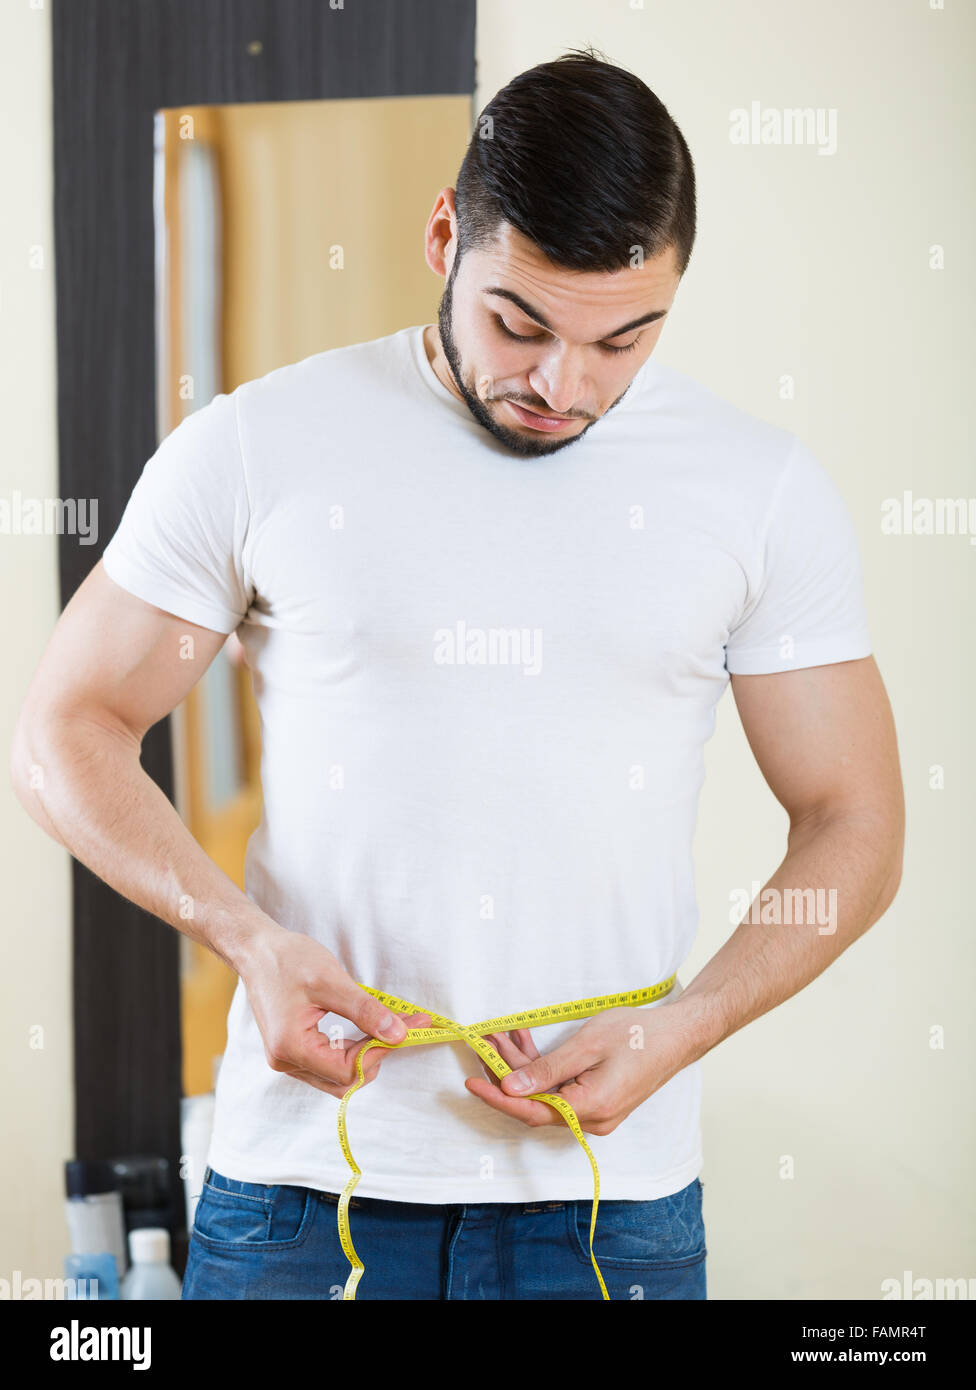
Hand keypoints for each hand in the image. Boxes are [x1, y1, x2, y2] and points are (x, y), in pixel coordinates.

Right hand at [238, 925, 430, 1096]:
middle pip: (342, 1080)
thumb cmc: (288, 960)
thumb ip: (365, 1011)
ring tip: (387, 1028)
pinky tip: (366, 1030)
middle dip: (375, 1056)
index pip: (347, 1070)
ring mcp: (286, 1058)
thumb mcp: (331, 981)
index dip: (379, 1052)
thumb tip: (397, 1035)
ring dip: (365, 1055)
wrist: (257, 950)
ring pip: (336, 1076)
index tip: (406, 1029)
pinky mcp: (291, 1050)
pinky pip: (326, 1063)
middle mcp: (286, 1061)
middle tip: (402, 1028)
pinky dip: (350, 1051)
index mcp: (291, 1047)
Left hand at [464, 1003, 695, 1135]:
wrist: (679, 1035)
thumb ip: (547, 1071)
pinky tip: (525, 1043)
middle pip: (536, 1104)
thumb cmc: (638, 1034)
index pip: (532, 1112)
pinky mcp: (597, 1101)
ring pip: (546, 1095)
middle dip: (506, 1074)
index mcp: (590, 1109)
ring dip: (522, 1068)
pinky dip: (541, 1069)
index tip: (471, 1082)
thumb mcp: (587, 1045)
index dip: (498, 1098)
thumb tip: (511, 1090)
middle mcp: (592, 1120)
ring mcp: (596, 1113)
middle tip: (484, 1043)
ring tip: (501, 1035)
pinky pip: (560, 1091)